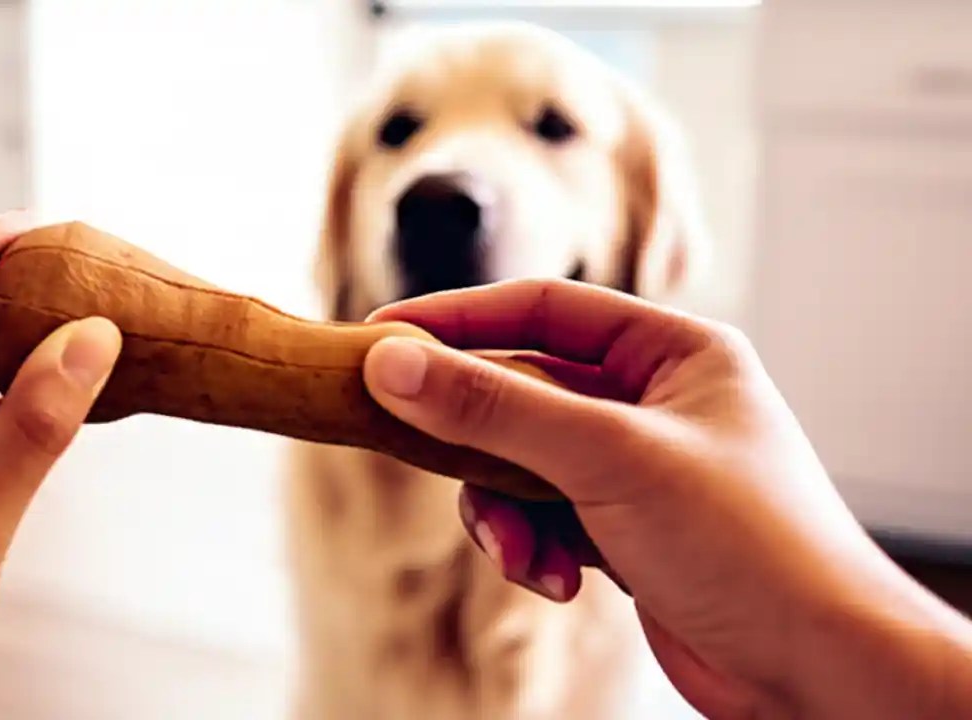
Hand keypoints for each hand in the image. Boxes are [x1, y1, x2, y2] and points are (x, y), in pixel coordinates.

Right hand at [361, 279, 971, 719]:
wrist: (816, 672)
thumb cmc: (749, 545)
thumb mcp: (609, 458)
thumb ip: (496, 407)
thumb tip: (393, 364)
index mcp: (675, 353)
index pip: (544, 309)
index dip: (460, 319)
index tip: (384, 335)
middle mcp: (654, 403)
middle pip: (524, 391)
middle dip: (476, 435)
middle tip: (408, 441)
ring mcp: (636, 470)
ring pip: (521, 464)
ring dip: (503, 511)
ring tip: (521, 553)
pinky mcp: (623, 532)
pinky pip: (541, 518)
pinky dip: (532, 549)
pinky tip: (556, 581)